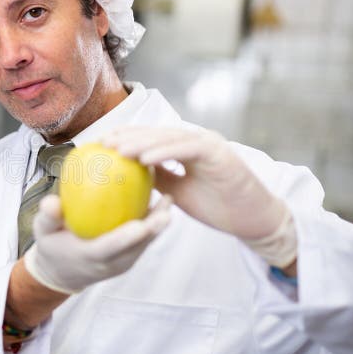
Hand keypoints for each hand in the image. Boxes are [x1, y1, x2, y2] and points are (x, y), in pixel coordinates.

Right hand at [23, 194, 171, 293]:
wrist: (62, 271)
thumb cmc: (53, 246)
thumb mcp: (43, 231)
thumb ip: (48, 217)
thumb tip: (52, 201)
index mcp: (90, 257)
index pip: (111, 249)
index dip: (127, 237)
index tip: (141, 223)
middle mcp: (111, 264)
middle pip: (137, 246)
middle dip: (153, 228)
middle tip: (166, 206)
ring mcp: (123, 262)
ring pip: (146, 244)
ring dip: (159, 224)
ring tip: (168, 198)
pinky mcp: (130, 257)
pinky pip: (145, 240)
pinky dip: (153, 223)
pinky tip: (159, 199)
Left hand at [102, 126, 287, 240]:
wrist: (253, 220)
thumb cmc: (218, 206)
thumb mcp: (179, 192)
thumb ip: (159, 178)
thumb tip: (129, 174)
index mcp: (186, 148)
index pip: (151, 138)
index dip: (125, 138)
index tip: (99, 145)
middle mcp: (196, 141)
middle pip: (156, 133)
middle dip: (127, 135)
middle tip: (101, 142)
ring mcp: (208, 144)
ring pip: (168, 138)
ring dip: (141, 142)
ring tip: (116, 148)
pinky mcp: (218, 153)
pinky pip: (186, 149)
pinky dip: (164, 152)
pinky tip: (143, 158)